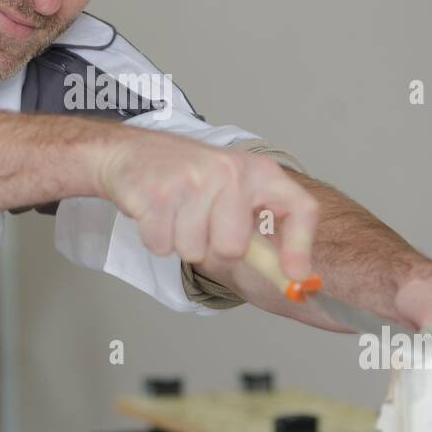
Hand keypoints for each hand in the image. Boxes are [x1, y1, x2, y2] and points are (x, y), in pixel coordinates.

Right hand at [95, 133, 319, 280]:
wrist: (131, 152)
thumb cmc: (187, 178)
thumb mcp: (233, 193)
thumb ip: (261, 233)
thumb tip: (296, 279)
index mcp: (258, 171)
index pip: (300, 208)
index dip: (300, 247)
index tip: (296, 277)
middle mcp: (230, 170)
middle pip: (233, 248)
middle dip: (213, 249)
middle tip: (201, 224)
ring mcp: (193, 179)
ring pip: (193, 251)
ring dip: (180, 242)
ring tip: (176, 213)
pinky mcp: (157, 192)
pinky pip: (162, 246)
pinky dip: (156, 238)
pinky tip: (156, 212)